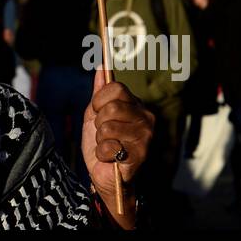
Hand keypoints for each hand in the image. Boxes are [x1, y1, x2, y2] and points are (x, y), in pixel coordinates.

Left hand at [81, 68, 152, 226]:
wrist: (103, 173)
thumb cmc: (101, 142)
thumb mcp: (95, 114)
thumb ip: (99, 92)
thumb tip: (101, 66)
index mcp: (135, 104)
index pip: (115, 87)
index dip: (99, 100)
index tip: (97, 111)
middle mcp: (145, 117)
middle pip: (111, 107)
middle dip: (98, 122)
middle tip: (102, 133)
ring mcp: (145, 136)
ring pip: (108, 126)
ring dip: (100, 139)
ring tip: (107, 145)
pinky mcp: (141, 154)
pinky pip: (109, 146)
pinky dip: (103, 153)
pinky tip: (111, 157)